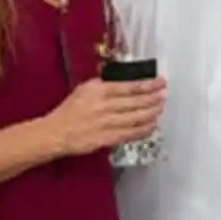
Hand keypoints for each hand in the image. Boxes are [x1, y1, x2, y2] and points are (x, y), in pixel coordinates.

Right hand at [44, 78, 166, 157]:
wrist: (56, 132)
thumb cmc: (71, 109)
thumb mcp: (86, 88)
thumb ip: (106, 84)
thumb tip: (127, 81)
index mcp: (100, 91)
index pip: (130, 87)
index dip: (148, 85)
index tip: (160, 82)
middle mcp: (106, 106)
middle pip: (136, 102)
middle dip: (154, 98)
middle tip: (164, 95)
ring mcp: (107, 123)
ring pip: (136, 118)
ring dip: (152, 113)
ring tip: (161, 108)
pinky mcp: (107, 138)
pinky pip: (130, 134)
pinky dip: (143, 129)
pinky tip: (152, 125)